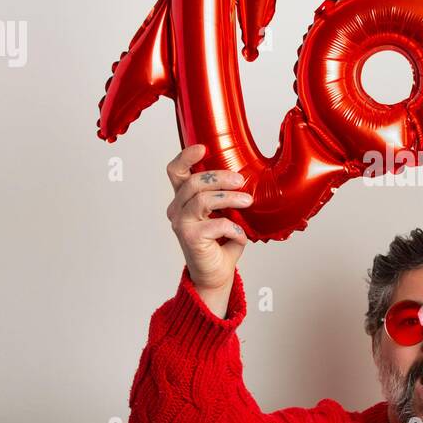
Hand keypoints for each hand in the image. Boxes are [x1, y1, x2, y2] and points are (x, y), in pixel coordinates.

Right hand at [165, 144, 251, 302]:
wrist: (215, 275)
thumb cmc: (220, 243)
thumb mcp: (225, 213)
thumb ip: (227, 196)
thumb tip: (247, 178)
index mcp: (183, 199)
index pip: (176, 172)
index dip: (186, 156)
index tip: (203, 148)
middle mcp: (177, 209)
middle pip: (194, 182)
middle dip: (220, 177)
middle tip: (241, 181)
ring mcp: (181, 224)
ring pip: (203, 199)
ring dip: (229, 198)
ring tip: (247, 202)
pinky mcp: (190, 238)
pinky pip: (216, 224)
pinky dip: (234, 228)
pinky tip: (241, 235)